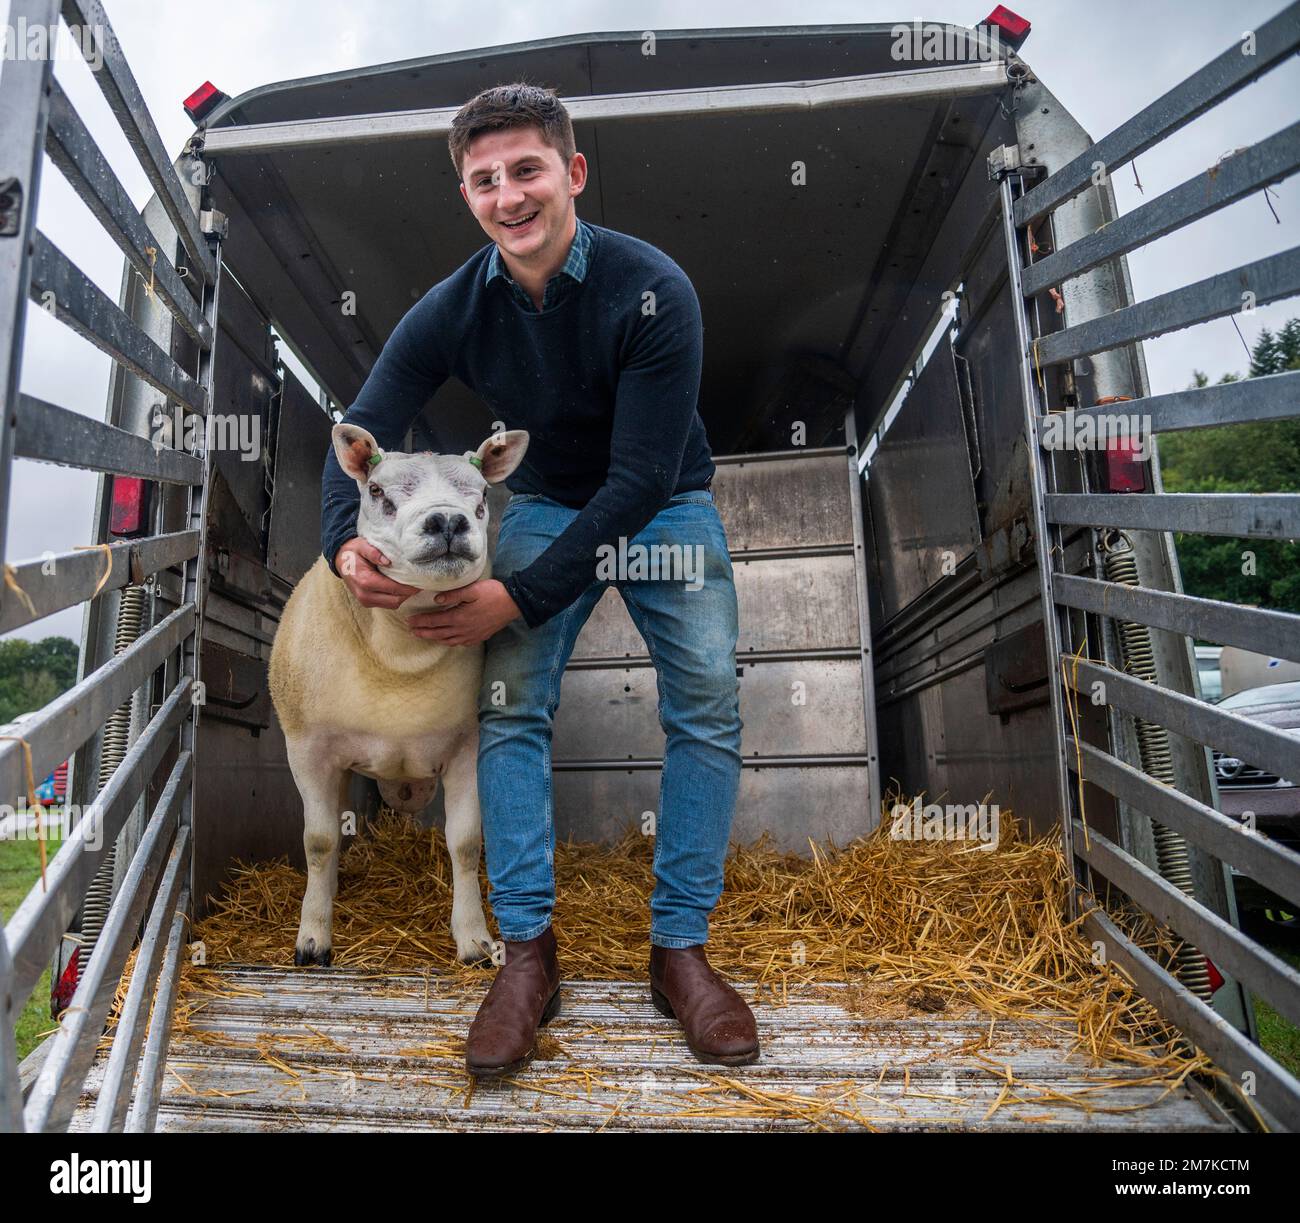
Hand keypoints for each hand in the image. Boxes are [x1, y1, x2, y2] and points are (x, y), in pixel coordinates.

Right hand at [335, 537, 420, 608]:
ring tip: (412, 584)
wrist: (340, 560)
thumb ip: (373, 552)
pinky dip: (396, 597)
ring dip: (403, 596)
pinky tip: (401, 587)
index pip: (393, 589)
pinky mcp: (367, 603)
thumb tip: (388, 561)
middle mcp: (365, 595)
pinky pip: (387, 604)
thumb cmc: (353, 551)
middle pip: (395, 600)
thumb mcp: (362, 545)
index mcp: (365, 581)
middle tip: (419, 583)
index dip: (409, 587)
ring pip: (393, 604)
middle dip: (408, 593)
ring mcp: (365, 601)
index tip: (420, 581)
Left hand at [405, 578, 521, 645]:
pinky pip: (461, 643)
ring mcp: (472, 635)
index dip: (421, 621)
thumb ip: (453, 595)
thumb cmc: (493, 593)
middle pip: (438, 633)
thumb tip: (436, 600)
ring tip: (425, 636)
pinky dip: (450, 643)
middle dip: (423, 632)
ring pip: (448, 640)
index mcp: (459, 616)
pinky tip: (448, 640)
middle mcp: (463, 629)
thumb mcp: (472, 589)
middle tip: (412, 631)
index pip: (434, 620)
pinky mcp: (479, 637)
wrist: (514, 604)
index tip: (410, 621)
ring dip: (435, 638)